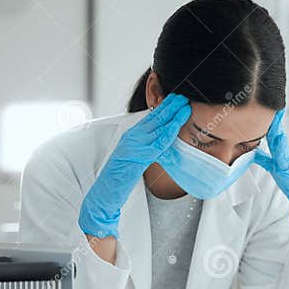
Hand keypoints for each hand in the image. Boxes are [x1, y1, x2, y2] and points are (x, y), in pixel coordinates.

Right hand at [78, 94, 190, 238]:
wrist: (105, 194)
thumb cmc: (120, 179)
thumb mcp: (137, 159)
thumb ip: (148, 149)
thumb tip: (162, 143)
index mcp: (132, 136)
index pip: (151, 118)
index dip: (164, 107)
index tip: (177, 99)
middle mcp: (131, 137)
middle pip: (154, 118)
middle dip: (169, 106)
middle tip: (183, 94)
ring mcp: (132, 146)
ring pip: (156, 128)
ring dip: (171, 116)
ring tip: (184, 105)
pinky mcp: (135, 157)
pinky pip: (155, 144)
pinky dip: (166, 134)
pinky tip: (175, 127)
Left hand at [254, 110, 288, 244]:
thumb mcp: (275, 168)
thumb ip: (265, 159)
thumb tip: (253, 152)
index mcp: (282, 152)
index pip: (273, 132)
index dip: (269, 119)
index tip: (262, 103)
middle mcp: (286, 153)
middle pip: (277, 131)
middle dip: (274, 116)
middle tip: (268, 98)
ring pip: (280, 139)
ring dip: (276, 125)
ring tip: (273, 111)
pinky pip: (284, 154)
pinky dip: (280, 143)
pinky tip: (276, 133)